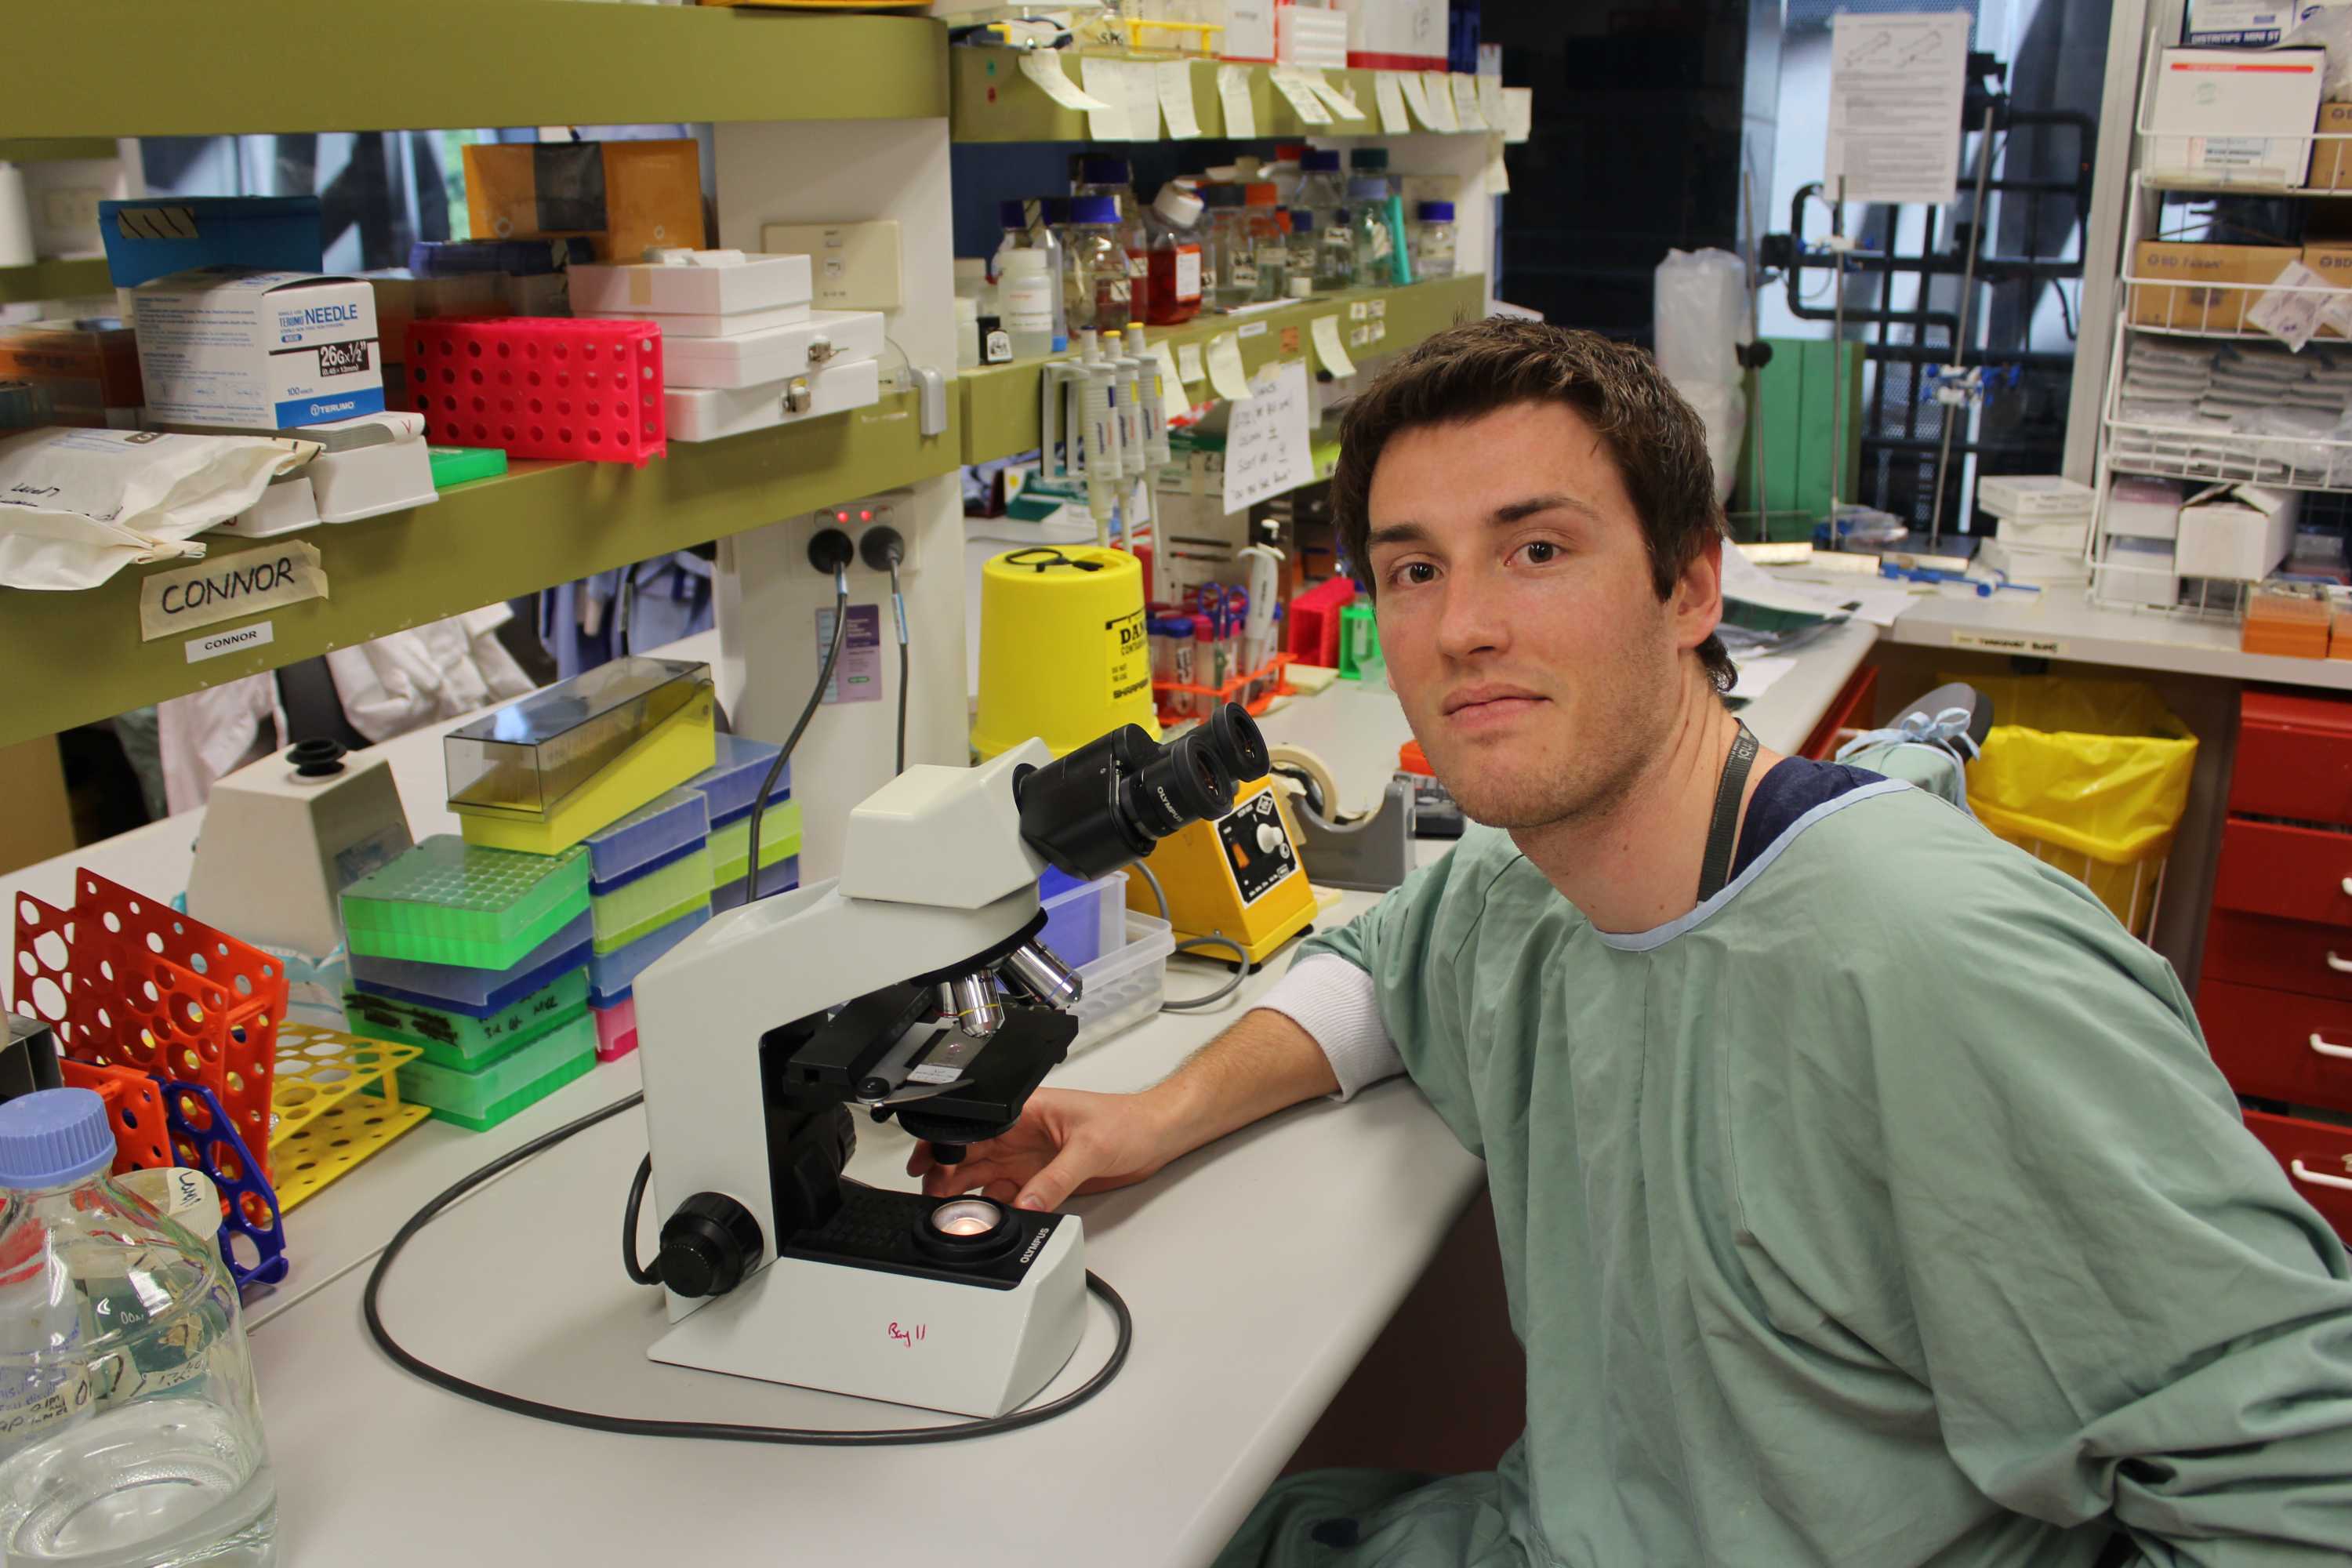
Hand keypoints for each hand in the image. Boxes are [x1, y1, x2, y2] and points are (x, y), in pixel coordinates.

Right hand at [906, 1088, 1178, 1212]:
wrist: (1154, 1137)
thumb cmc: (1126, 1121)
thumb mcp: (1089, 1147)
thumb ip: (1056, 1179)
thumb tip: (1029, 1204)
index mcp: (1024, 1111)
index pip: (973, 1126)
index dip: (944, 1143)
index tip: (925, 1165)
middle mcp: (1019, 1135)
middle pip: (968, 1156)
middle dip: (946, 1177)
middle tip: (935, 1202)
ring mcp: (1027, 1159)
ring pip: (983, 1180)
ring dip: (967, 1197)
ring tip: (957, 1216)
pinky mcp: (1041, 1181)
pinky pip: (1009, 1199)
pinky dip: (998, 1211)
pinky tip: (993, 1220)